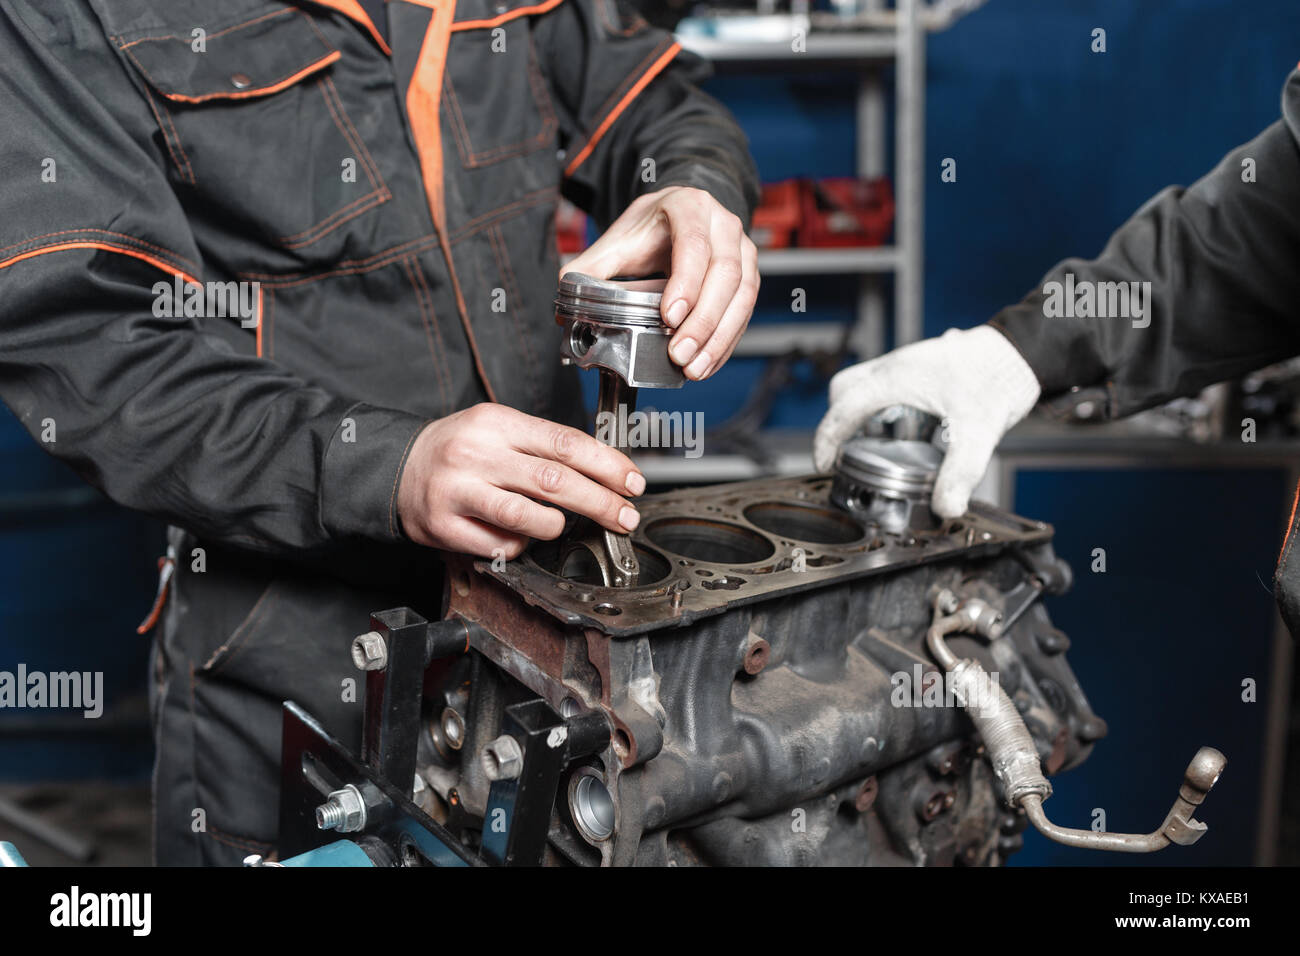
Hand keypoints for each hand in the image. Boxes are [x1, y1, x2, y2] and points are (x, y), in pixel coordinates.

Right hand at [397, 403, 646, 558]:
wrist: (397, 469)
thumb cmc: (459, 450)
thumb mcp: (498, 429)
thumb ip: (544, 445)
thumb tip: (604, 469)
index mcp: (497, 422)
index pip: (565, 443)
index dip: (607, 465)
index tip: (631, 482)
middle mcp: (476, 453)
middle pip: (555, 480)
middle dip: (600, 502)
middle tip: (625, 516)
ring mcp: (459, 490)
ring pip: (528, 516)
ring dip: (557, 525)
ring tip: (561, 524)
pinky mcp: (445, 526)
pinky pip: (501, 544)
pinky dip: (520, 544)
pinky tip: (518, 535)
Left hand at [563, 185, 758, 379]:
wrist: (682, 213)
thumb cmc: (653, 227)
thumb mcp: (618, 239)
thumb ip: (589, 268)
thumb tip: (563, 304)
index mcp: (689, 208)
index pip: (694, 244)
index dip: (686, 283)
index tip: (669, 317)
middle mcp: (723, 225)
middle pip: (725, 275)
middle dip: (703, 321)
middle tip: (678, 354)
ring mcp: (742, 250)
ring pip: (742, 296)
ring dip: (719, 337)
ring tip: (693, 368)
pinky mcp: (749, 276)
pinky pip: (744, 312)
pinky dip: (726, 342)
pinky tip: (706, 363)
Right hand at [813, 326, 1041, 517]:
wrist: (1021, 351)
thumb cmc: (998, 379)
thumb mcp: (979, 432)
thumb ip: (961, 472)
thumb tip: (946, 507)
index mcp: (895, 379)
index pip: (843, 409)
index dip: (826, 439)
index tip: (824, 463)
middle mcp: (894, 368)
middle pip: (844, 391)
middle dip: (840, 422)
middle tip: (849, 450)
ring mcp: (906, 365)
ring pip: (864, 386)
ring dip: (863, 414)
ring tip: (882, 445)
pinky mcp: (920, 368)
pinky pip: (886, 386)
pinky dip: (885, 409)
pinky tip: (912, 429)